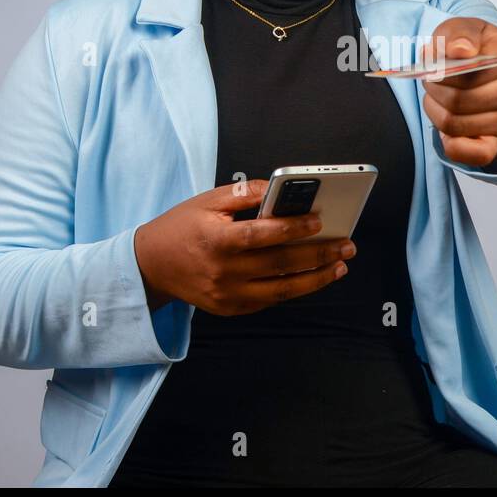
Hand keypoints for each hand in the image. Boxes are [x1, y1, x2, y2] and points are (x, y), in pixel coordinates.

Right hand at [134, 179, 355, 314]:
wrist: (149, 266)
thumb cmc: (181, 227)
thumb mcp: (207, 201)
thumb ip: (245, 193)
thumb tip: (281, 188)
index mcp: (217, 240)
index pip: (264, 234)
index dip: (294, 228)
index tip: (320, 220)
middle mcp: (224, 271)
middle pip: (280, 264)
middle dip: (319, 254)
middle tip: (347, 245)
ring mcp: (227, 295)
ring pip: (281, 289)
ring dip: (316, 279)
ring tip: (340, 266)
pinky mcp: (230, 308)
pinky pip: (269, 300)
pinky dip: (293, 288)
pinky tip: (312, 277)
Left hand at [421, 16, 496, 167]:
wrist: (483, 65)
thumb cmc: (472, 48)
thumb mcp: (463, 28)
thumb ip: (459, 34)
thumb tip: (459, 51)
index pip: (470, 71)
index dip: (442, 70)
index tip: (435, 64)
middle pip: (459, 100)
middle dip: (434, 89)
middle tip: (431, 80)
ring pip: (455, 124)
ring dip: (435, 110)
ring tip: (437, 96)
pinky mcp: (496, 141)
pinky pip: (473, 155)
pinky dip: (451, 143)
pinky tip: (446, 125)